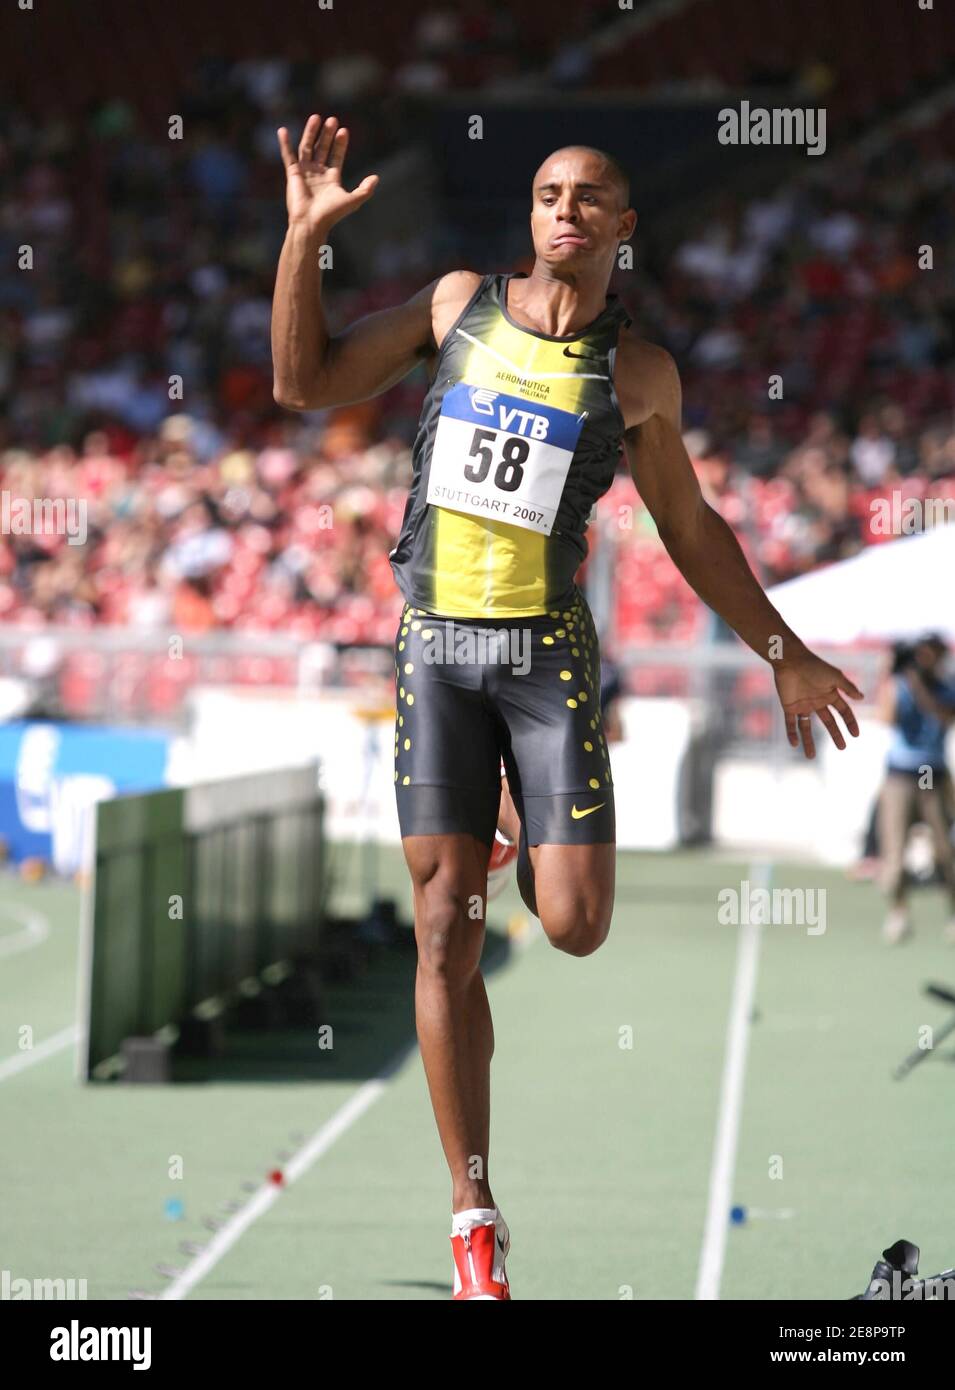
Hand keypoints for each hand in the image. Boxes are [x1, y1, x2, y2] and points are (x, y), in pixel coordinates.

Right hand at [277, 114, 378, 233]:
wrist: (311, 223)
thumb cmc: (331, 214)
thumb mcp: (353, 200)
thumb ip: (365, 189)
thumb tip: (376, 178)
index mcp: (332, 179)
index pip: (336, 156)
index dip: (340, 144)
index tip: (344, 130)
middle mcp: (318, 174)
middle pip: (323, 149)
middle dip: (327, 135)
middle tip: (332, 120)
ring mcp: (305, 173)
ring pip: (307, 148)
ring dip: (311, 133)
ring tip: (316, 117)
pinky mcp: (293, 174)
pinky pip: (288, 156)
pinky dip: (284, 143)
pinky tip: (283, 130)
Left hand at [774, 652, 862, 758]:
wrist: (791, 660)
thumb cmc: (814, 666)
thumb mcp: (834, 677)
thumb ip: (848, 687)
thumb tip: (862, 698)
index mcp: (830, 694)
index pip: (843, 712)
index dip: (850, 722)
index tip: (856, 734)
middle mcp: (818, 702)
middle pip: (829, 722)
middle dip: (835, 735)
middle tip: (842, 748)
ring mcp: (803, 705)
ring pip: (807, 728)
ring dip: (809, 742)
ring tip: (811, 757)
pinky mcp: (790, 706)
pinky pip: (791, 724)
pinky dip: (792, 734)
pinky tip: (794, 744)